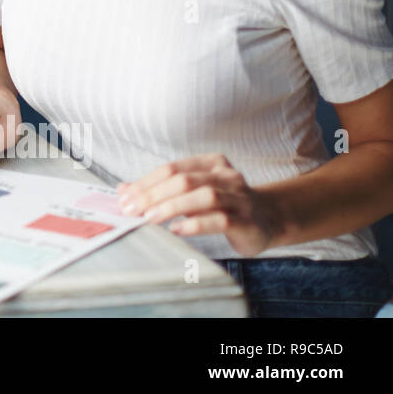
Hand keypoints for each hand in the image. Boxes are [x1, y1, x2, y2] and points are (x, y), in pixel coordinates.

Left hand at [118, 154, 282, 256]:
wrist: (270, 219)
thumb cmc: (224, 204)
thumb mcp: (192, 193)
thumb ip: (160, 190)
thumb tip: (122, 191)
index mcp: (211, 163)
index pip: (172, 168)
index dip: (146, 183)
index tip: (125, 199)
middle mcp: (227, 176)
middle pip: (184, 180)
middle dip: (153, 195)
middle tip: (132, 210)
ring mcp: (239, 198)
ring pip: (203, 196)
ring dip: (172, 207)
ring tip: (149, 219)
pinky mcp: (247, 221)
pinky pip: (220, 220)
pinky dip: (195, 224)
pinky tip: (177, 230)